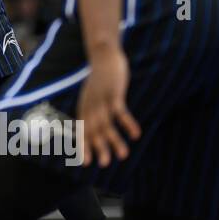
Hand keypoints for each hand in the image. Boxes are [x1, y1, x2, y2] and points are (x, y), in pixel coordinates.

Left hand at [77, 46, 139, 166]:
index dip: (83, 146)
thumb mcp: (91, 95)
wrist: (103, 55)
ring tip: (123, 155)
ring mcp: (101, 100)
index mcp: (84, 108)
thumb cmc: (98, 79)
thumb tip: (95, 127)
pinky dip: (127, 123)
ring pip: (107, 124)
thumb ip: (92, 110)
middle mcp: (90, 106)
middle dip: (99, 148)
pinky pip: (120, 111)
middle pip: (94, 130)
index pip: (82, 130)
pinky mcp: (114, 93)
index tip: (86, 163)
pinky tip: (136, 134)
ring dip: (115, 140)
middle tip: (105, 164)